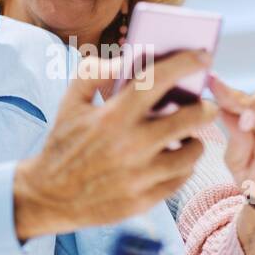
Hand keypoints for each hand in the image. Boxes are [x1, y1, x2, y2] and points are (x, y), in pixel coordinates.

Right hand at [13, 50, 217, 240]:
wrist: (48, 196)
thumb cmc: (63, 143)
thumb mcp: (70, 102)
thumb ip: (95, 73)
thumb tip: (127, 58)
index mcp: (113, 116)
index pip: (158, 80)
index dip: (185, 62)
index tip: (203, 54)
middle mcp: (130, 146)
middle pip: (189, 119)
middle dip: (205, 108)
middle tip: (206, 106)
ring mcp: (139, 176)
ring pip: (191, 153)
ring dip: (195, 141)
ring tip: (188, 136)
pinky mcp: (143, 200)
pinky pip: (180, 180)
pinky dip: (182, 167)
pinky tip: (175, 160)